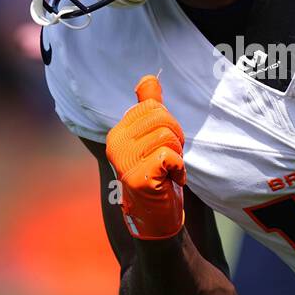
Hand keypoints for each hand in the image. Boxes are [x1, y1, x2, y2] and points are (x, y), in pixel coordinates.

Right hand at [106, 75, 185, 240]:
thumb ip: (149, 107)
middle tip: (169, 160)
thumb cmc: (157, 175)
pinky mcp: (136, 177)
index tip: (164, 147)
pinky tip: (170, 181)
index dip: (169, 125)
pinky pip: (169, 156)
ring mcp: (124, 161)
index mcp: (118, 132)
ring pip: (167, 136)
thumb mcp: (153, 137)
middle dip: (175, 138)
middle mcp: (115, 144)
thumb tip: (148, 78)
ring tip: (168, 171)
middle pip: (162, 118)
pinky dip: (178, 169)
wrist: (155, 217)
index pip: (153, 107)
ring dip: (177, 155)